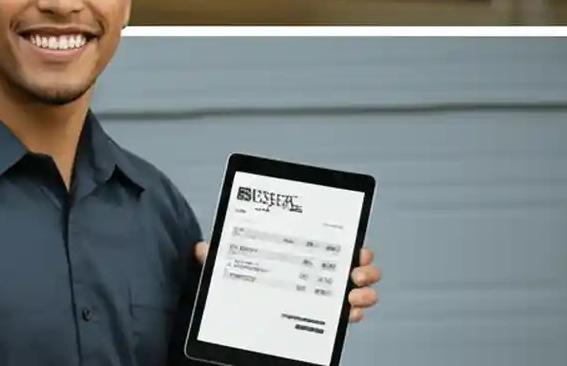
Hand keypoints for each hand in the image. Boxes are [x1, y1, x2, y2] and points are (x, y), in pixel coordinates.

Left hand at [195, 243, 380, 322]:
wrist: (236, 320)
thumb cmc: (237, 285)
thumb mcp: (227, 268)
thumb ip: (216, 258)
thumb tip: (200, 249)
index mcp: (302, 254)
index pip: (334, 244)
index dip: (352, 245)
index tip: (355, 249)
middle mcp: (319, 275)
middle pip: (356, 267)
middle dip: (364, 268)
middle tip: (354, 274)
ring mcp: (325, 299)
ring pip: (360, 293)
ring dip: (365, 293)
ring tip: (353, 296)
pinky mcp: (324, 322)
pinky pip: (348, 318)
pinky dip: (355, 316)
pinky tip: (349, 314)